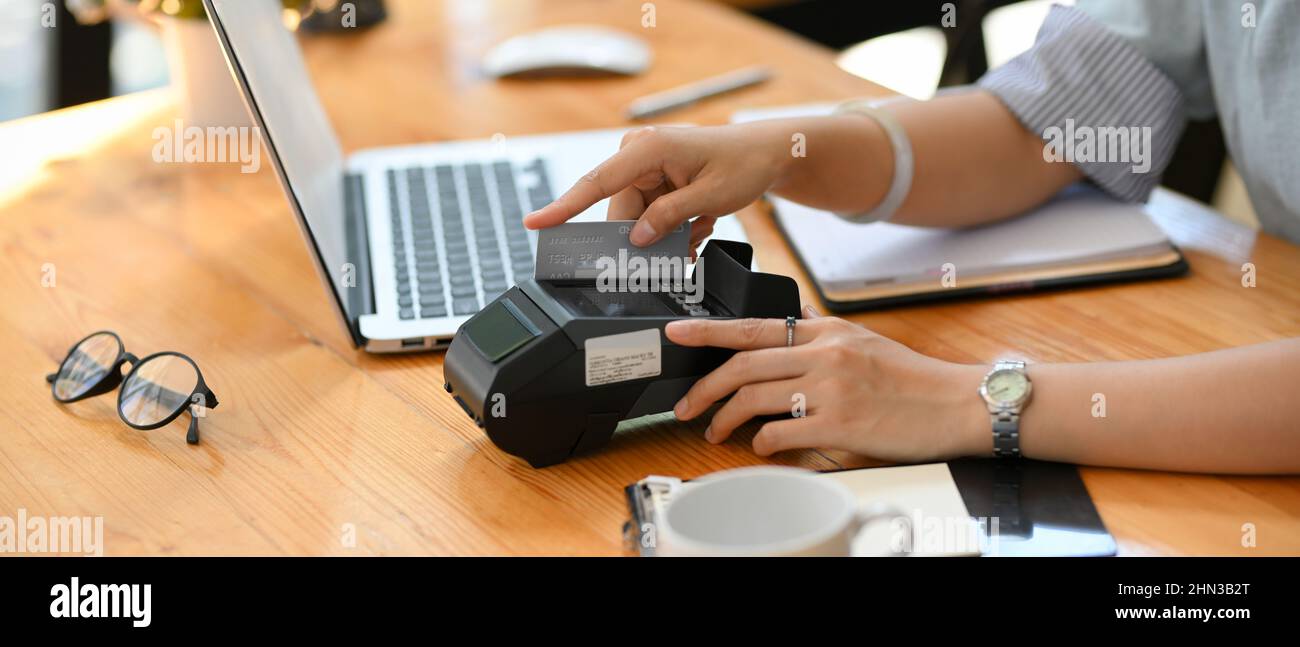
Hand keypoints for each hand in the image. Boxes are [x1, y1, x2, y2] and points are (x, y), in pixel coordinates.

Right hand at [522, 123, 792, 252]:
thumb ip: (669, 218)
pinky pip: (650, 217)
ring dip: (667, 234)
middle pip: (622, 214)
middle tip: (681, 245)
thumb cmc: (742, 164)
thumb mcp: (710, 196)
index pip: (596, 183)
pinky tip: (699, 219)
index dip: (564, 207)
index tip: (536, 224)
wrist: (765, 154)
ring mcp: (646, 167)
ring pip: (638, 221)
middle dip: (647, 238)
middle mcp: (640, 154)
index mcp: (648, 149)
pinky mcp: (654, 180)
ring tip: (700, 224)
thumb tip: (636, 239)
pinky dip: (674, 227)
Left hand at [666, 306, 989, 461]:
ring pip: (753, 399)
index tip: (676, 334)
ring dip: (725, 420)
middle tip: (685, 407)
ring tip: (717, 433)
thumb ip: (820, 334)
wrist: (956, 404)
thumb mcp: (862, 340)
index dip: (707, 331)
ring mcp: (831, 389)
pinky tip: (762, 447)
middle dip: (703, 388)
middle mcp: (825, 354)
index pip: (754, 326)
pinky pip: (781, 434)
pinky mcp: (840, 424)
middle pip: (742, 366)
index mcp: (826, 332)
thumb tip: (787, 322)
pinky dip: (762, 444)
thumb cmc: (911, 378)